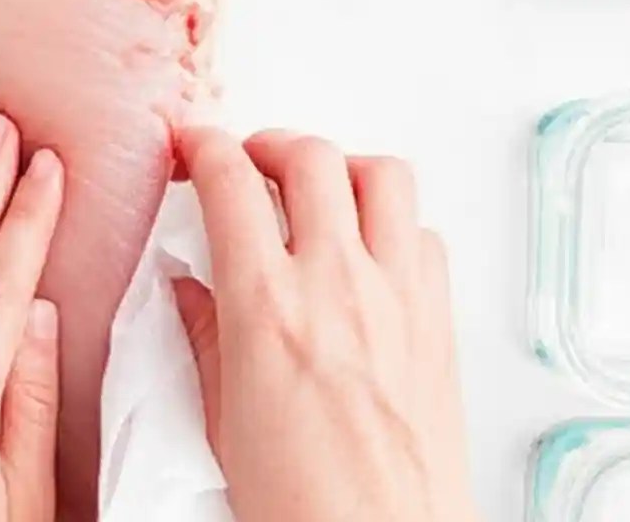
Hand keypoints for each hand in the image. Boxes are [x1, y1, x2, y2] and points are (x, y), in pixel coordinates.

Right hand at [172, 128, 477, 521]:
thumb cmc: (301, 503)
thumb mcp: (221, 419)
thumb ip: (205, 336)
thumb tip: (190, 289)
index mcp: (265, 306)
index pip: (230, 183)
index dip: (204, 148)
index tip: (193, 146)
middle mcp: (336, 283)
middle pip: (310, 157)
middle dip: (270, 143)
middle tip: (250, 161)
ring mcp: (398, 295)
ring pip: (383, 175)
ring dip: (342, 166)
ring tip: (317, 189)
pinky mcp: (439, 319)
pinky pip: (424, 233)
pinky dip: (392, 221)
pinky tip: (368, 248)